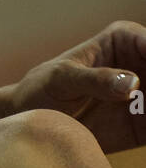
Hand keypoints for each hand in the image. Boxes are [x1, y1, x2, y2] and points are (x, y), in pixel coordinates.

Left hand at [10, 21, 144, 153]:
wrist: (32, 122)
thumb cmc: (41, 89)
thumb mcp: (61, 80)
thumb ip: (95, 80)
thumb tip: (132, 82)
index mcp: (123, 40)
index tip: (143, 83)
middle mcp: (141, 63)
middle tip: (145, 103)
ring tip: (144, 114)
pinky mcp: (144, 123)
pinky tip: (143, 127)